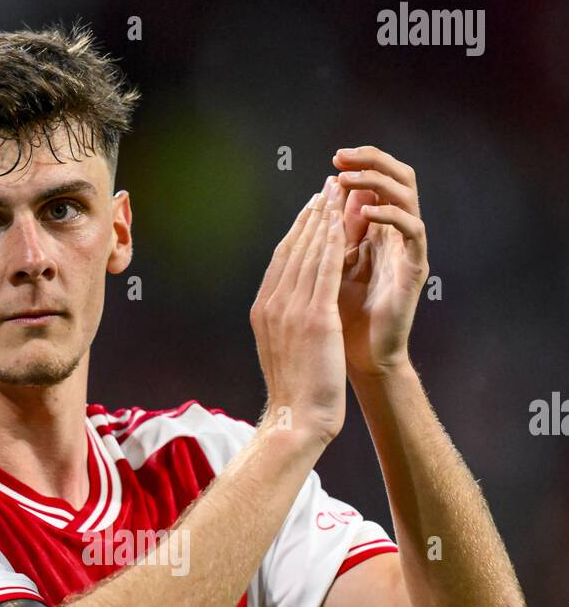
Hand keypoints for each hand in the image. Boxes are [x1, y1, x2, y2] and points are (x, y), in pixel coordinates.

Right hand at [250, 176, 349, 445]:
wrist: (297, 418)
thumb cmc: (296, 392)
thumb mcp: (283, 349)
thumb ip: (285, 322)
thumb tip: (291, 307)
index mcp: (263, 310)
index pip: (281, 260)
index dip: (297, 231)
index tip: (311, 211)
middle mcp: (272, 304)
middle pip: (292, 248)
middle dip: (311, 215)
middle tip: (326, 188)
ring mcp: (290, 309)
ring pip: (308, 252)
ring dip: (324, 218)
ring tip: (337, 192)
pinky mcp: (314, 317)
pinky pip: (324, 268)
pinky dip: (333, 240)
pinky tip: (344, 220)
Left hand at [332, 145, 428, 376]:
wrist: (359, 358)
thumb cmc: (341, 316)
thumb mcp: (330, 265)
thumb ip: (333, 234)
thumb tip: (326, 193)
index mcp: (378, 230)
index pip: (378, 180)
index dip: (359, 164)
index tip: (333, 159)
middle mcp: (397, 234)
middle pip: (399, 177)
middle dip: (371, 161)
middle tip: (341, 158)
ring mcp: (408, 249)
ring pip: (408, 195)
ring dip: (377, 181)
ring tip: (348, 179)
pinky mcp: (415, 268)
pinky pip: (412, 230)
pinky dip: (390, 215)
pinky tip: (365, 212)